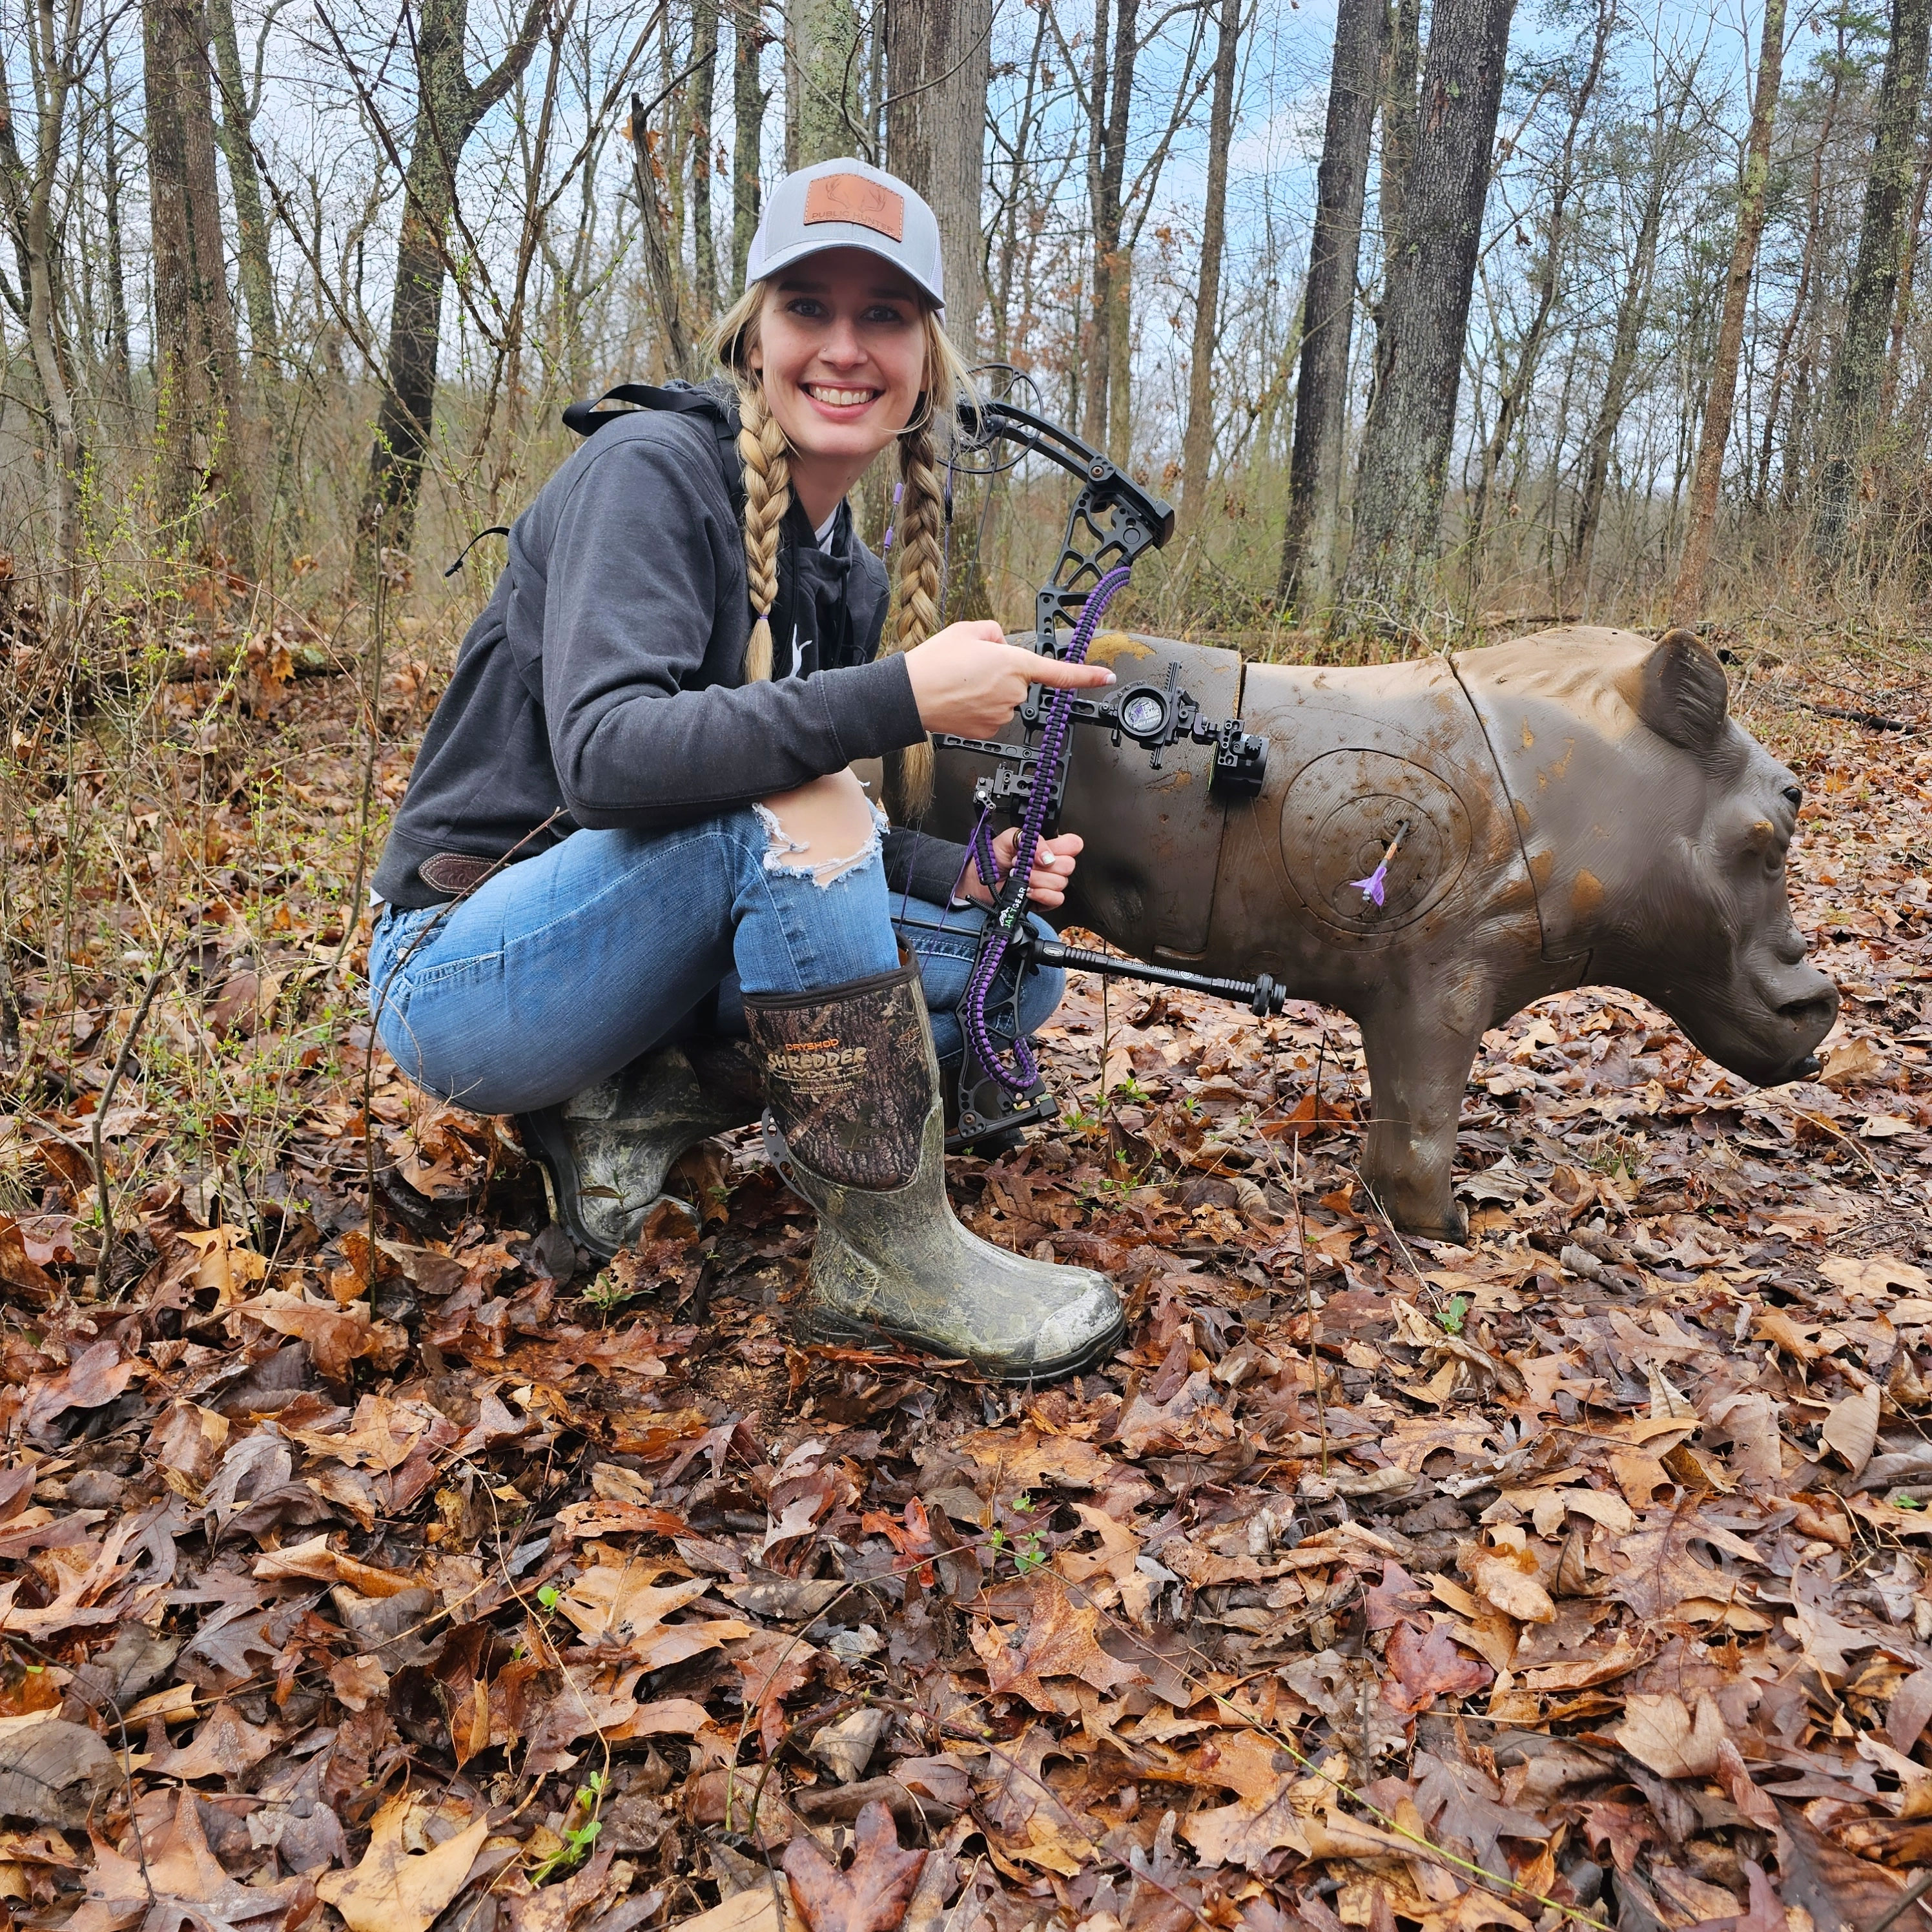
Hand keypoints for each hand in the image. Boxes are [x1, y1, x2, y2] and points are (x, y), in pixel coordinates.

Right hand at [903, 620, 1115, 739]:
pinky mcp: (988, 730)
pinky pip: (992, 714)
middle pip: (1020, 680)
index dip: (1086, 676)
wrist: (908, 695)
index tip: (1105, 677)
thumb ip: (994, 632)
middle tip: (971, 667)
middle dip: (1002, 672)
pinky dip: (979, 707)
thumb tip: (1003, 644)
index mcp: (1014, 664)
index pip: (1059, 672)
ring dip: (989, 690)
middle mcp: (1013, 692)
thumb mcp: (967, 630)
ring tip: (961, 683)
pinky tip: (960, 699)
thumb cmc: (934, 662)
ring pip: (1005, 698)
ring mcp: (1001, 714)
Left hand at [964, 829, 1083, 909]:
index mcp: (1049, 846)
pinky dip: (1041, 895)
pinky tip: (1028, 891)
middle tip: (1026, 865)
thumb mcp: (1009, 838)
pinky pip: (1057, 899)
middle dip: (1044, 866)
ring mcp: (1051, 883)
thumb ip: (1031, 839)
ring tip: (1022, 878)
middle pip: (1069, 865)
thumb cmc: (994, 859)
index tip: (1042, 853)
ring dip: (1037, 880)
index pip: (1073, 844)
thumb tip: (1048, 855)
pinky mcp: (1047, 900)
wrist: (979, 881)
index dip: (1062, 848)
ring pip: (1061, 882)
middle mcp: (1053, 864)